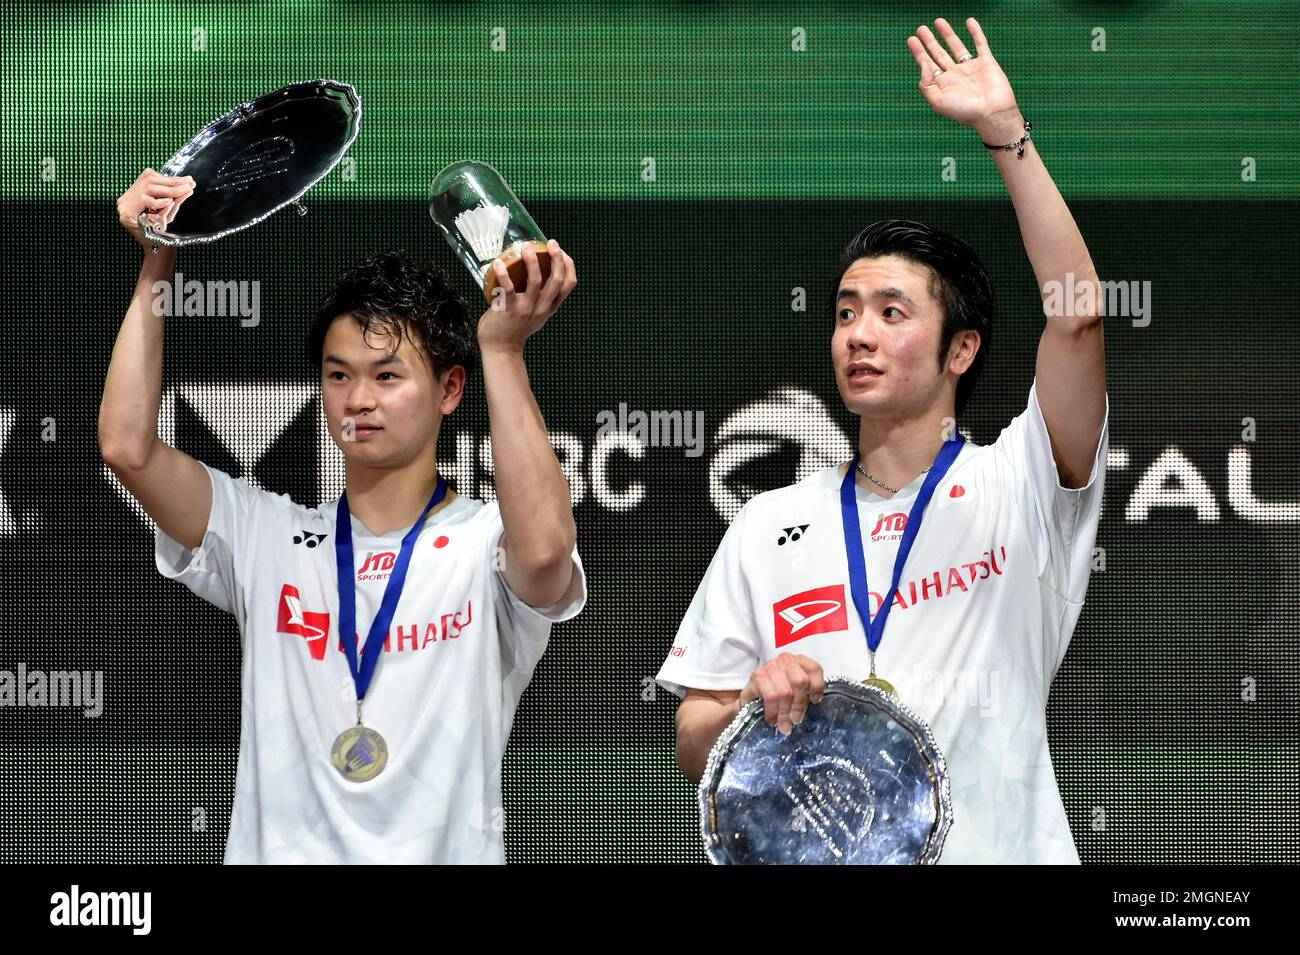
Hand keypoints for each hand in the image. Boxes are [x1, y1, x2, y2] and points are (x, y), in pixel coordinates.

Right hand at [117, 168, 194, 251]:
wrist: (158, 250)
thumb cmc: (163, 230)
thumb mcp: (170, 208)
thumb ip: (175, 195)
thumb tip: (187, 183)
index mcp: (133, 194)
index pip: (149, 178)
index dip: (169, 178)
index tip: (187, 179)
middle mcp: (126, 198)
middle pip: (149, 181)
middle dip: (172, 182)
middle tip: (190, 183)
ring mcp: (124, 206)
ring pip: (148, 188)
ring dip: (169, 189)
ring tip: (185, 190)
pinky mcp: (126, 214)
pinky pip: (143, 200)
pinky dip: (158, 201)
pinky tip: (169, 202)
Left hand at [477, 239, 576, 352]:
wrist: (501, 349)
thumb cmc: (515, 329)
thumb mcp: (535, 314)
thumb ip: (539, 299)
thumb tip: (533, 273)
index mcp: (550, 307)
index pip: (569, 284)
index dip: (569, 266)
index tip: (562, 252)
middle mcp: (542, 308)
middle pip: (557, 280)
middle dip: (557, 259)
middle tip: (551, 243)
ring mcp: (527, 309)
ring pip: (536, 281)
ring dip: (532, 261)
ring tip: (526, 247)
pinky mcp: (509, 310)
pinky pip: (508, 289)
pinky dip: (504, 274)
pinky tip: (499, 263)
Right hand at [739, 653, 825, 735]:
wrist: (751, 697)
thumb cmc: (777, 693)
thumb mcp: (795, 691)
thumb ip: (805, 695)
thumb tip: (813, 710)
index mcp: (799, 662)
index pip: (814, 668)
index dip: (817, 686)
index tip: (814, 701)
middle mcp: (785, 661)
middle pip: (800, 681)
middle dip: (799, 705)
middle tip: (796, 719)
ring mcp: (770, 667)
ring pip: (785, 691)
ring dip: (785, 712)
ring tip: (785, 725)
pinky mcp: (757, 676)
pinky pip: (770, 697)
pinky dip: (773, 712)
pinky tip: (772, 720)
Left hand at [906, 17, 1018, 131]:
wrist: (991, 113)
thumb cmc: (964, 112)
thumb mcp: (938, 101)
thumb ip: (926, 84)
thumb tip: (923, 64)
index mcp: (943, 85)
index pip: (928, 65)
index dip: (919, 52)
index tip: (911, 40)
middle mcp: (955, 75)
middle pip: (939, 54)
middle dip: (929, 41)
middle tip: (921, 29)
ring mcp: (971, 68)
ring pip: (956, 46)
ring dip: (947, 34)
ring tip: (938, 21)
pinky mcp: (986, 62)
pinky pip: (980, 44)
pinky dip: (976, 32)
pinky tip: (969, 21)